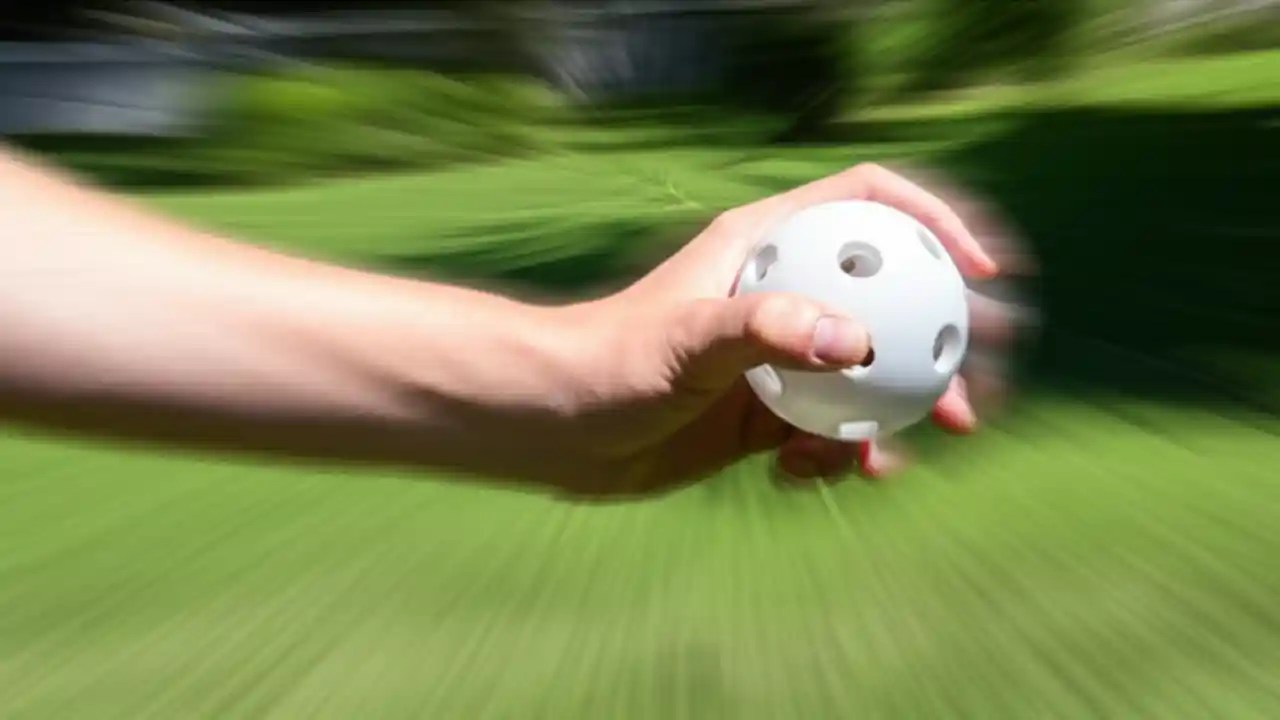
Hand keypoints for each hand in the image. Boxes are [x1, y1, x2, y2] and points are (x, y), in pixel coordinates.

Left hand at [560, 162, 1022, 496]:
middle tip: (994, 366)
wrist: (558, 428)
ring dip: (912, 403)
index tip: (980, 270)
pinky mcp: (764, 416)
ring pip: (869, 371)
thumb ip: (768, 332)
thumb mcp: (688, 341)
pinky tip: (825, 473)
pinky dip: (844, 452)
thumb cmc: (608, 363)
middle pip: (887, 293)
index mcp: (766, 247)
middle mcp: (779, 296)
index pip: (867, 204)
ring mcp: (776, 359)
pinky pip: (831, 428)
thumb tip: (857, 345)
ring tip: (942, 433)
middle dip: (945, 328)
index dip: (932, 222)